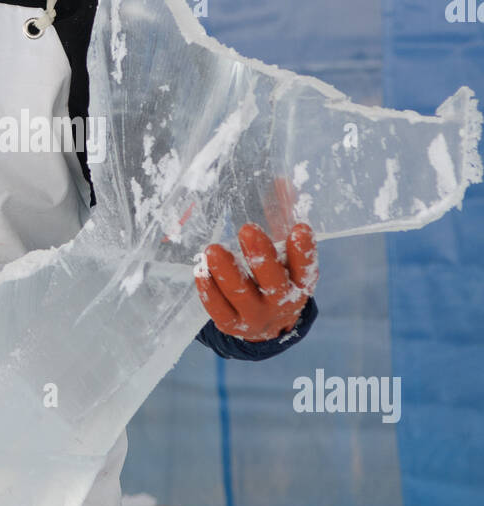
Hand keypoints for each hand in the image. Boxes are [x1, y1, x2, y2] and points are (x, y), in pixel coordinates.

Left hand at [194, 222, 316, 341]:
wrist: (267, 324)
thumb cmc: (276, 276)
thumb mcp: (284, 252)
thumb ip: (282, 217)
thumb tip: (282, 181)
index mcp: (300, 283)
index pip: (305, 267)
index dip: (304, 250)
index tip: (300, 228)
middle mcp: (281, 301)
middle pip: (273, 281)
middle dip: (260, 256)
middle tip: (248, 229)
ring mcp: (256, 315)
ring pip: (241, 294)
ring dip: (227, 272)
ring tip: (214, 250)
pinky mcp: (232, 324)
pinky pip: (219, 309)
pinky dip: (209, 291)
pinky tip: (201, 271)